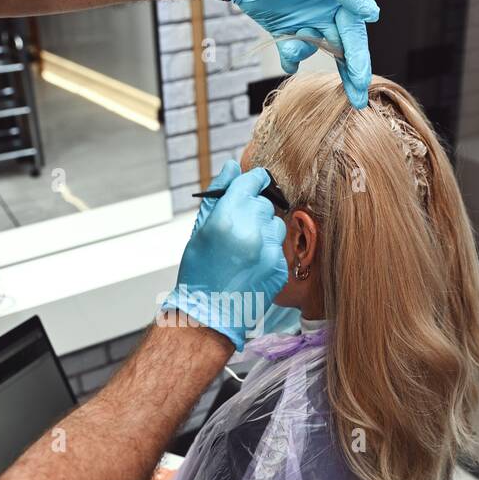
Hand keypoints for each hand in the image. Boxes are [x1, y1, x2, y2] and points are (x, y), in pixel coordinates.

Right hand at [162, 166, 287, 350]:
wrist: (208, 314)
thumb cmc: (198, 271)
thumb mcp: (200, 229)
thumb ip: (219, 194)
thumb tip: (232, 165)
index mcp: (228, 217)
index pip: (253, 182)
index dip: (254, 180)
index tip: (254, 182)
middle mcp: (251, 231)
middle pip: (265, 203)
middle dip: (254, 210)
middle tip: (239, 227)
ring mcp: (269, 251)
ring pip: (276, 224)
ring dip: (264, 230)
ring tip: (245, 248)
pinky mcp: (280, 268)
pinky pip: (279, 247)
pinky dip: (268, 251)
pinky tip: (251, 264)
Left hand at [231, 0, 379, 107]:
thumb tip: (373, 14)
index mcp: (339, 0)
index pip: (354, 34)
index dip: (359, 59)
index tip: (362, 81)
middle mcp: (326, 14)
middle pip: (343, 50)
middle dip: (350, 75)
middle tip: (357, 100)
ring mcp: (306, 25)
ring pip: (315, 53)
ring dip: (305, 50)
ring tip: (292, 38)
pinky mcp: (285, 33)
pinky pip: (293, 56)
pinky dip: (290, 57)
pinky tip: (285, 48)